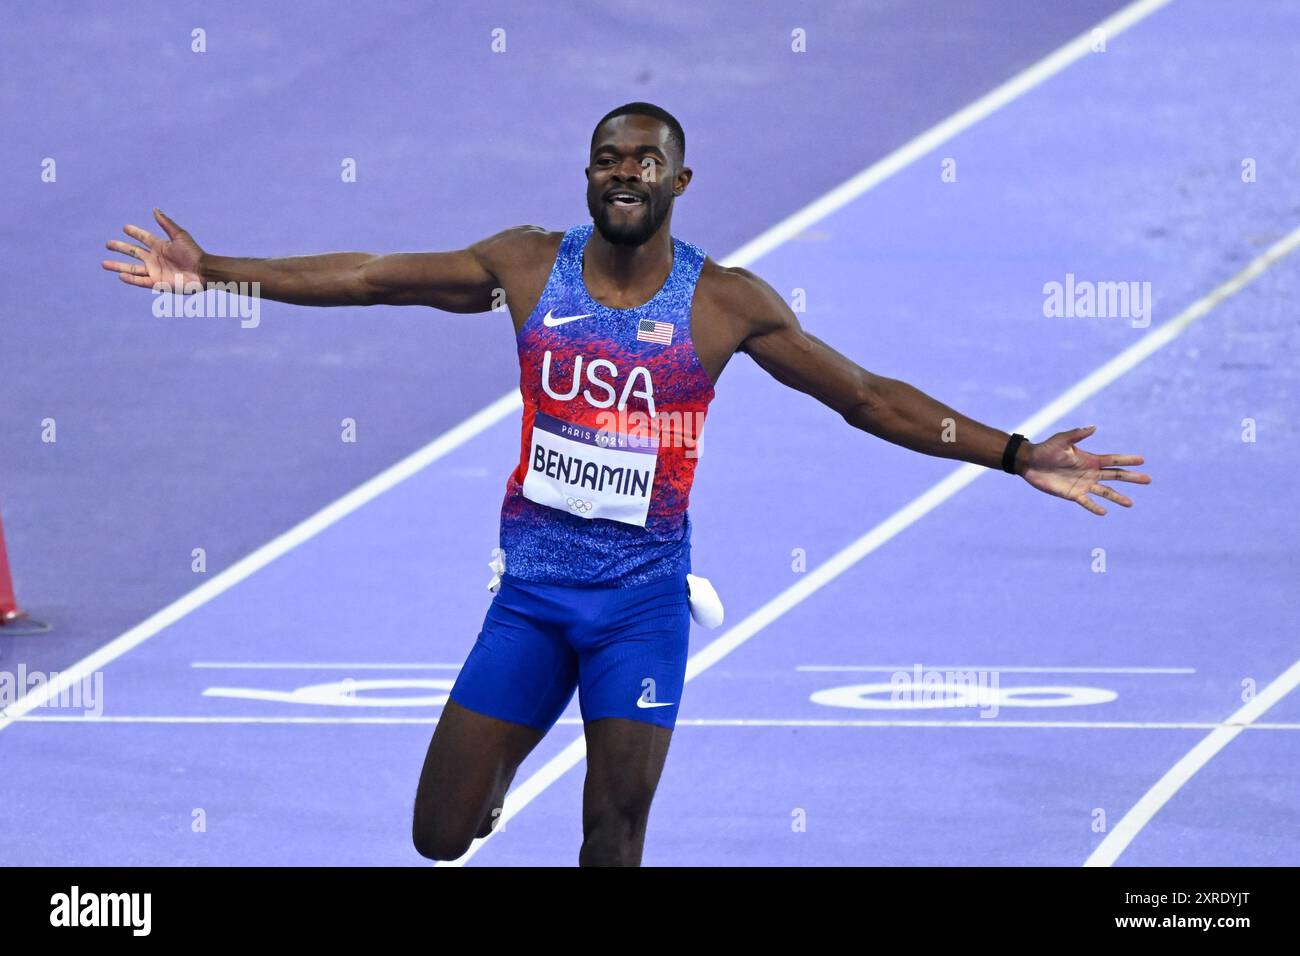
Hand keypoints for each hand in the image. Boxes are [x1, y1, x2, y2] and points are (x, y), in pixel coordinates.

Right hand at [102, 208, 205, 291]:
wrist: (203, 272)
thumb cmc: (194, 253)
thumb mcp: (179, 235)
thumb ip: (166, 223)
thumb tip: (155, 209)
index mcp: (161, 246)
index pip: (143, 237)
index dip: (134, 232)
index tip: (125, 227)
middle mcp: (155, 258)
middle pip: (133, 252)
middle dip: (121, 247)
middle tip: (108, 244)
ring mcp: (155, 271)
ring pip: (132, 268)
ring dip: (118, 266)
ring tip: (104, 264)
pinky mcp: (158, 282)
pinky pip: (140, 281)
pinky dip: (130, 279)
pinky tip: (120, 276)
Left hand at [1019, 425, 1150, 515]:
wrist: (1029, 463)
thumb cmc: (1045, 449)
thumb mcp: (1062, 440)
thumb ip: (1077, 434)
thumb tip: (1094, 427)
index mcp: (1090, 459)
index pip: (1113, 460)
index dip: (1127, 460)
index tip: (1142, 460)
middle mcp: (1090, 472)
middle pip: (1115, 476)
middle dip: (1131, 478)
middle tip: (1148, 479)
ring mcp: (1083, 484)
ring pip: (1105, 491)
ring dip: (1118, 497)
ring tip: (1130, 503)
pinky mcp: (1073, 494)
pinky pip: (1087, 502)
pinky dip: (1095, 507)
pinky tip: (1104, 512)